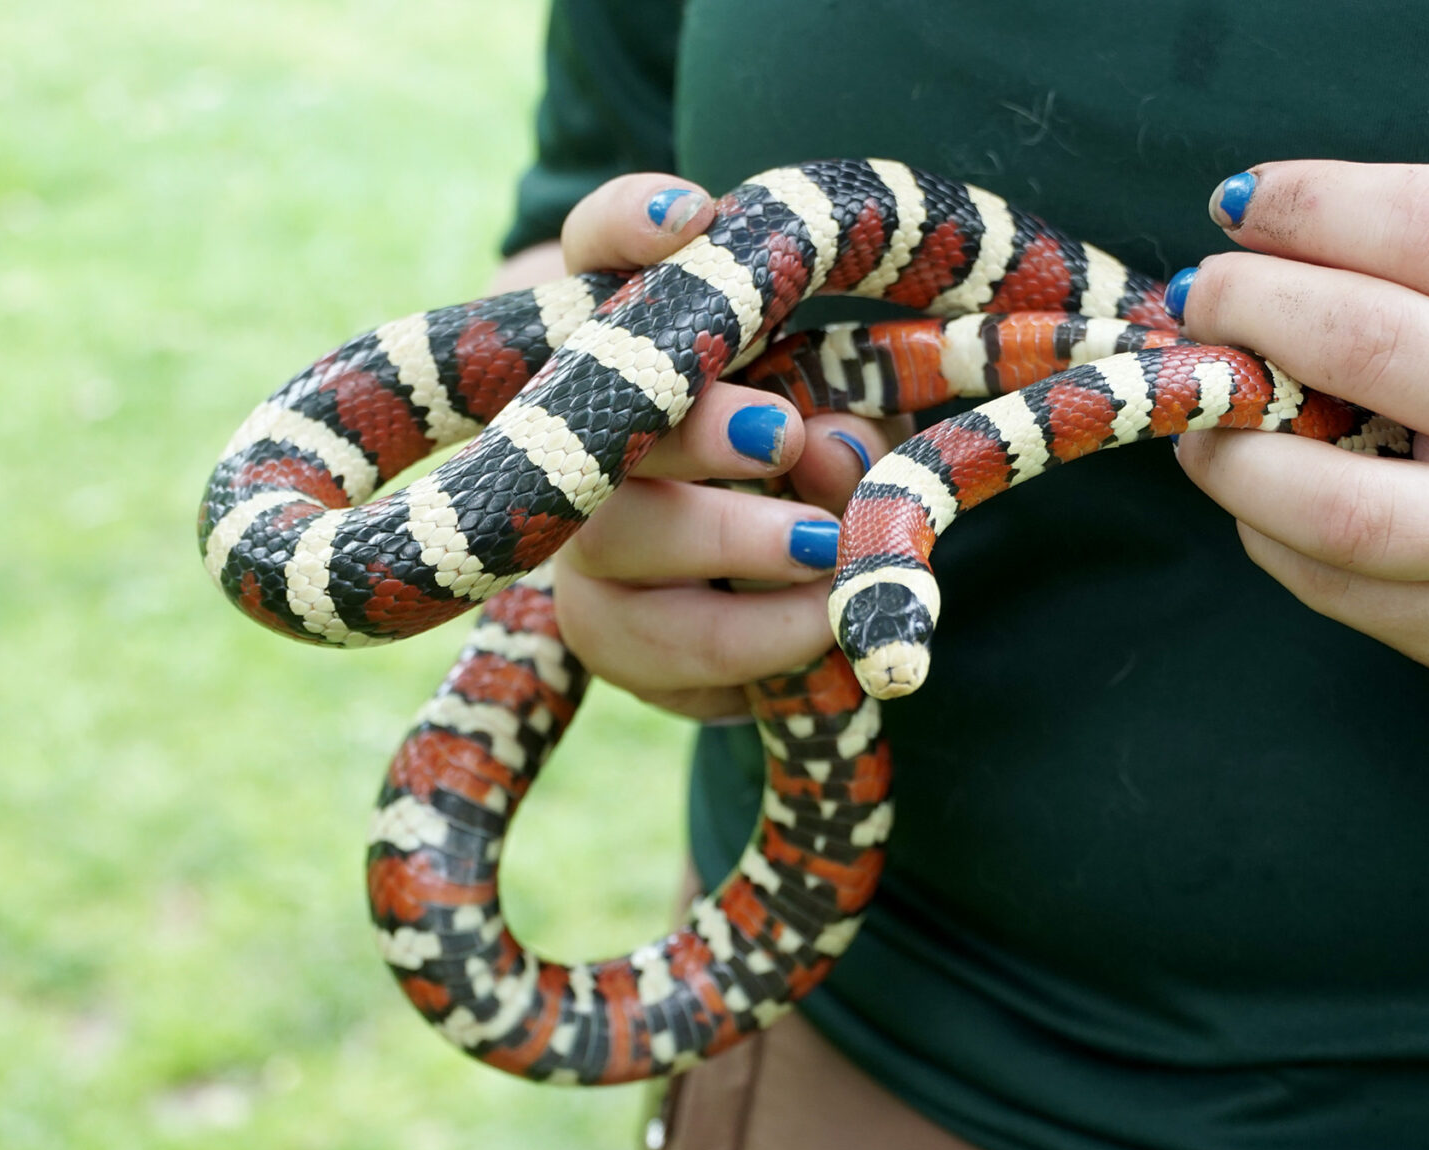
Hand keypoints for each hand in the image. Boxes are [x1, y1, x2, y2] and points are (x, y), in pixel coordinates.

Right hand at [494, 174, 901, 719]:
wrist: (771, 591)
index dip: (634, 222)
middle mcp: (581, 427)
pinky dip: (751, 647)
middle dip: (689, 427)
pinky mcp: (603, 634)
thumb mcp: (851, 411)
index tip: (694, 217)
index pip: (603, 243)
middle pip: (591, 413)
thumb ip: (846, 407)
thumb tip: (828, 452)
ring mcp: (576, 535)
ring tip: (834, 555)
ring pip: (612, 540)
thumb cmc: (818, 454)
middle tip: (782, 435)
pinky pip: (655, 652)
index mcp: (639, 334)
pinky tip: (819, 630)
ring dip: (734, 546)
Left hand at [1170, 161, 1428, 741]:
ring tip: (1202, 418)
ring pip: (1328, 498)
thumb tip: (1292, 243)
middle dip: (1247, 304)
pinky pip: (1328, 580)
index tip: (1240, 204)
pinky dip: (1262, 528)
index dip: (1311, 203)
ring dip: (1227, 448)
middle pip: (1365, 343)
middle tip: (1201, 296)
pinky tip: (1256, 492)